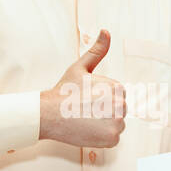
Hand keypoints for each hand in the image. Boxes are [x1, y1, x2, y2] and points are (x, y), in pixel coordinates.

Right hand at [39, 29, 126, 148]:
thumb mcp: (80, 68)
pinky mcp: (112, 139)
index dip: (101, 98)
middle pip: (119, 111)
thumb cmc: (63, 91)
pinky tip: (87, 130)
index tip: (86, 99)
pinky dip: (101, 137)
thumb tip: (106, 31)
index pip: (117, 96)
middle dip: (104, 111)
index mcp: (117, 87)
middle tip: (84, 110)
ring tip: (85, 119)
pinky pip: (113, 139)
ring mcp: (117, 123)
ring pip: (116, 124)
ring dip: (104, 124)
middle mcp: (121, 105)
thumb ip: (97, 50)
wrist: (49, 114)